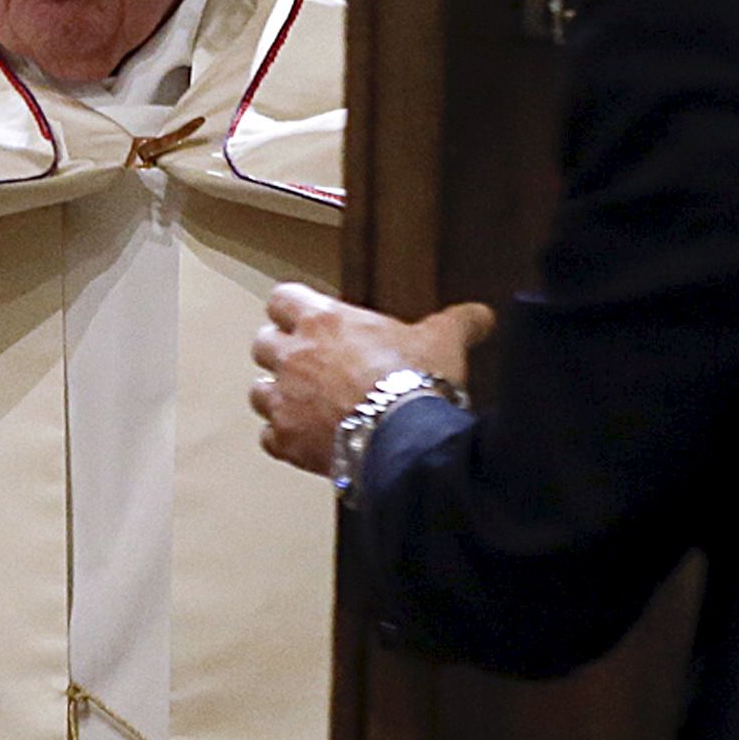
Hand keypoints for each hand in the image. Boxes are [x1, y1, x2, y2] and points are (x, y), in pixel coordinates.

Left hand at [248, 282, 494, 476]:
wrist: (403, 440)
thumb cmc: (415, 384)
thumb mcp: (444, 340)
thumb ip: (458, 322)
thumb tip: (481, 315)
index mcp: (323, 321)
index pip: (283, 298)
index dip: (291, 307)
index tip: (303, 317)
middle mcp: (294, 356)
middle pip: (262, 342)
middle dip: (280, 351)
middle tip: (305, 362)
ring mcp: (285, 399)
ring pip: (257, 391)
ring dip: (275, 395)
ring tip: (300, 403)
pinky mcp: (286, 440)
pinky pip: (268, 438)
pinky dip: (282, 439)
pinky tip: (303, 441)